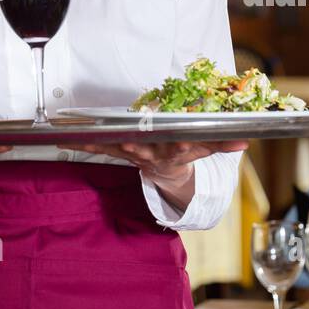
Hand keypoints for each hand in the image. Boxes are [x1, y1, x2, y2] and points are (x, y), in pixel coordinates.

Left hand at [58, 140, 248, 210]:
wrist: (165, 172)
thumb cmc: (183, 152)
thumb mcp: (204, 148)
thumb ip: (222, 144)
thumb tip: (246, 141)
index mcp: (174, 152)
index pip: (181, 149)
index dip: (182, 146)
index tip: (183, 143)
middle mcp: (152, 154)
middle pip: (145, 150)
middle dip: (136, 146)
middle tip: (128, 142)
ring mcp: (133, 154)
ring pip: (117, 148)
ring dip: (101, 144)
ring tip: (85, 137)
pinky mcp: (119, 151)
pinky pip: (100, 146)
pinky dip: (82, 142)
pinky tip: (63, 140)